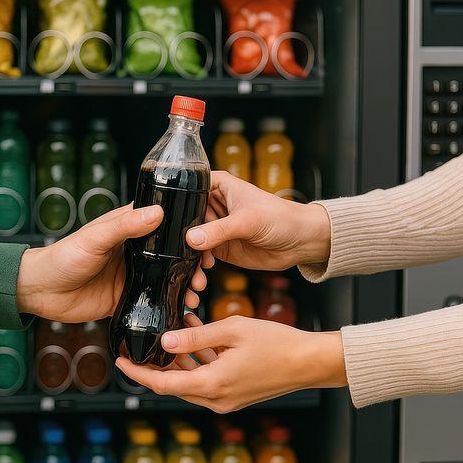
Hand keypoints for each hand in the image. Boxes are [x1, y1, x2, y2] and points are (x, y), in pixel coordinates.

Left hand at [17, 204, 206, 321]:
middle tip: (204, 272)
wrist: (40, 292)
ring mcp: (132, 275)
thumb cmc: (62, 257)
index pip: (162, 222)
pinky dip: (169, 305)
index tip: (205, 237)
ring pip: (166, 279)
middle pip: (170, 253)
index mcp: (127, 229)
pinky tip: (183, 310)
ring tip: (195, 294)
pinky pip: (153, 302)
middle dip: (191, 263)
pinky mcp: (127, 298)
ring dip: (183, 285)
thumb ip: (124, 226)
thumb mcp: (94, 238)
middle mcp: (133, 251)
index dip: (184, 229)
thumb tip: (157, 212)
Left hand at [115, 316, 346, 412]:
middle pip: (173, 384)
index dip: (137, 373)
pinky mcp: (235, 395)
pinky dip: (197, 362)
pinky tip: (196, 335)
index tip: (120, 361)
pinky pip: (206, 380)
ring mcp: (226, 400)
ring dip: (179, 359)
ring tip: (173, 329)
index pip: (162, 384)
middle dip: (156, 364)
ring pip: (190, 381)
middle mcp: (216, 399)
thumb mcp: (232, 330)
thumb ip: (195, 336)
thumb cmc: (277, 343)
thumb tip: (164, 340)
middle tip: (141, 342)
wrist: (309, 362)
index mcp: (211, 385)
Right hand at [186, 171, 331, 270]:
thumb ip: (219, 230)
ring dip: (188, 258)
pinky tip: (200, 277)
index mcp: (217, 186)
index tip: (162, 222)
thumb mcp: (249, 221)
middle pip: (184, 219)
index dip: (173, 204)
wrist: (300, 242)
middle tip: (175, 255)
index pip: (186, 189)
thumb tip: (192, 239)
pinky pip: (200, 257)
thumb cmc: (281, 218)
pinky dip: (197, 268)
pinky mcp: (219, 248)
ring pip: (189, 241)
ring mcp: (214, 227)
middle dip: (179, 239)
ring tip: (194, 274)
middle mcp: (212, 205)